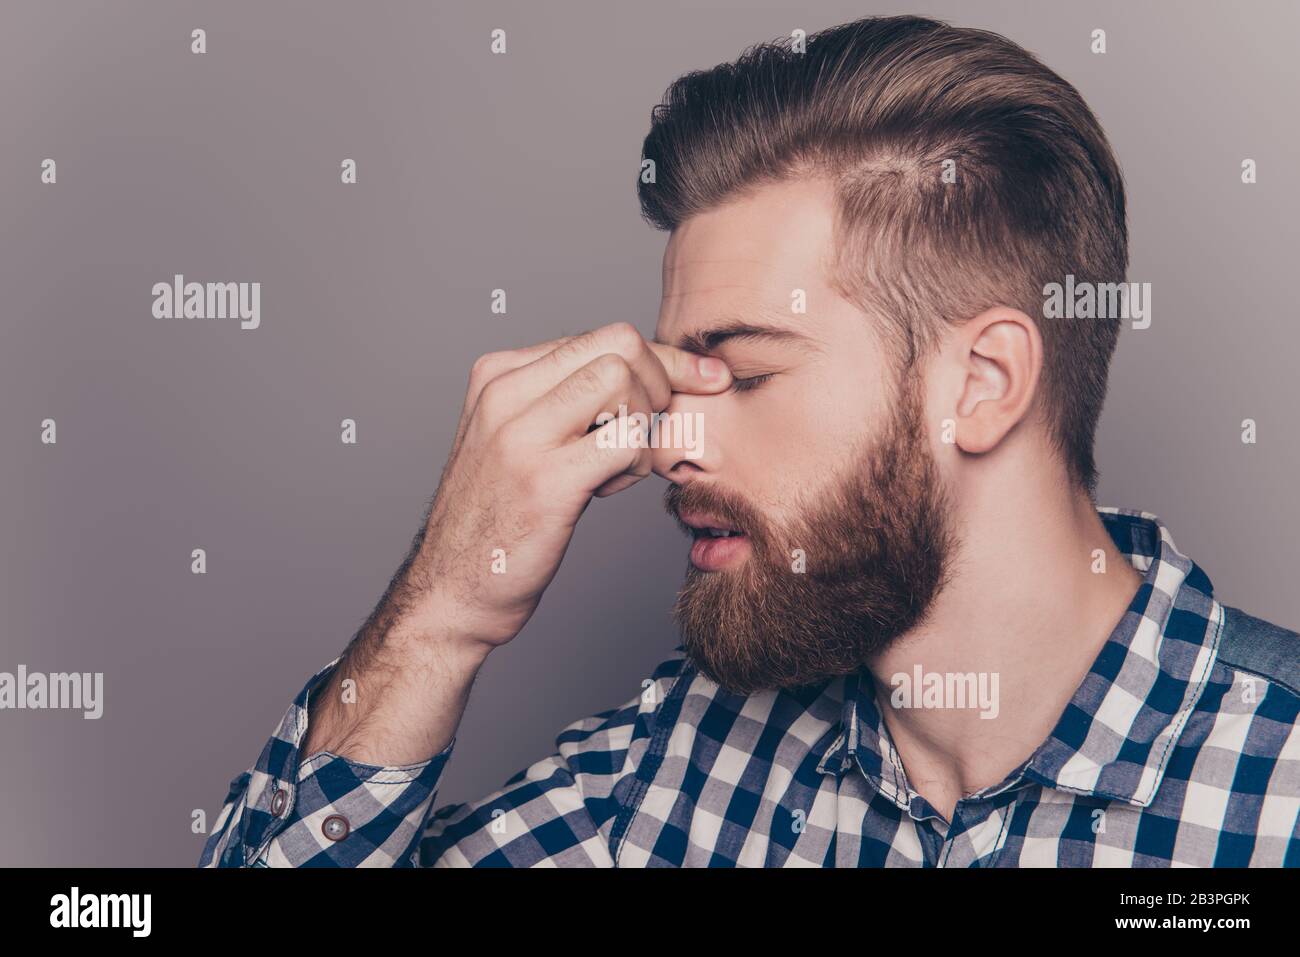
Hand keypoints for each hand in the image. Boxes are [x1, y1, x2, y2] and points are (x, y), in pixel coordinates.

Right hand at [399, 322, 730, 649]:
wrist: (448, 591)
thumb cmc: (497, 519)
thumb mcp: (518, 439)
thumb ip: (566, 400)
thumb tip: (652, 372)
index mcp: (499, 375)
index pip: (601, 336)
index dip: (663, 359)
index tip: (703, 378)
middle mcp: (504, 393)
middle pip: (620, 345)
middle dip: (661, 384)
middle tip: (649, 435)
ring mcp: (521, 435)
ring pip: (624, 380)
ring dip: (644, 426)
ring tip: (614, 469)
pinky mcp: (546, 480)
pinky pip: (628, 440)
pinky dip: (637, 464)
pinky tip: (605, 491)